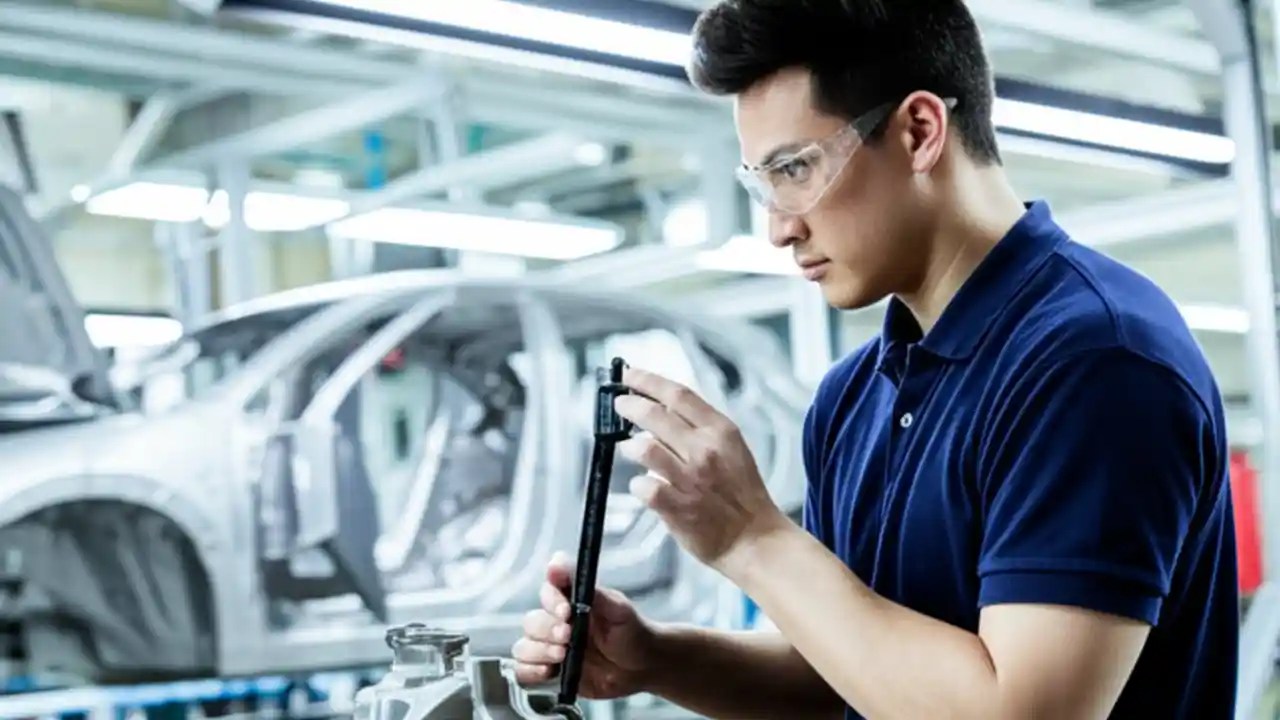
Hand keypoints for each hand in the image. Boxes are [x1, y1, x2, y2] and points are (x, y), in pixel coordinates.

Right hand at [511, 551, 656, 699]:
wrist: (642, 667)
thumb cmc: (631, 631)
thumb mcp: (619, 609)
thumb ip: (591, 590)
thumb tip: (557, 562)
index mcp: (571, 599)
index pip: (548, 589)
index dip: (552, 599)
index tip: (566, 610)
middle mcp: (555, 621)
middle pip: (532, 620)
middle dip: (548, 629)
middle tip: (567, 636)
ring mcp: (550, 647)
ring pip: (523, 646)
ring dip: (538, 651)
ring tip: (562, 656)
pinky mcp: (550, 672)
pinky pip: (524, 671)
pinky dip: (530, 671)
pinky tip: (549, 671)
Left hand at [613, 367, 788, 572]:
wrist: (755, 540)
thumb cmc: (743, 496)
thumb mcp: (732, 449)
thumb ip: (700, 430)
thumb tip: (662, 411)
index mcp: (721, 431)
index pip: (678, 394)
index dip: (648, 381)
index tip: (630, 374)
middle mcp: (704, 450)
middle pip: (654, 414)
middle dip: (629, 405)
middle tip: (619, 404)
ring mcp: (688, 478)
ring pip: (643, 448)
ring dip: (630, 447)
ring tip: (629, 449)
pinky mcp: (675, 506)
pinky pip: (642, 485)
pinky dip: (638, 484)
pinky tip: (644, 486)